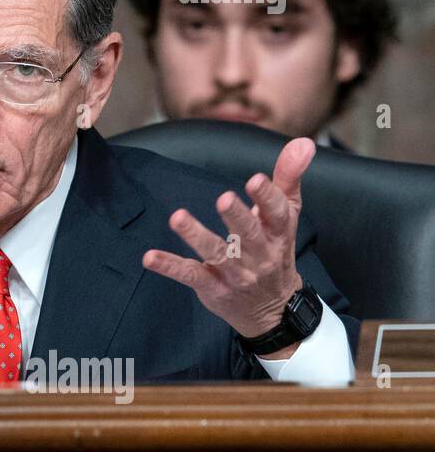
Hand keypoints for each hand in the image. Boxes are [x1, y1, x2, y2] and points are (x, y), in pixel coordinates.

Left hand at [142, 137, 314, 358]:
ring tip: (178, 217)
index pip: (278, 214)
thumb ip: (288, 178)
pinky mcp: (212, 287)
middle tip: (223, 198)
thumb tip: (302, 143)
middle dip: (236, 217)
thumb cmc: (275, 250)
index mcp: (278, 233)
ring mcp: (235, 273)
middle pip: (248, 234)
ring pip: (217, 254)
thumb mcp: (285, 216)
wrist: (274, 309)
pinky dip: (170, 267)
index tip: (256, 179)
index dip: (267, 197)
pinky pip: (191, 275)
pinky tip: (150, 258)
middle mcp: (259, 254)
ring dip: (196, 236)